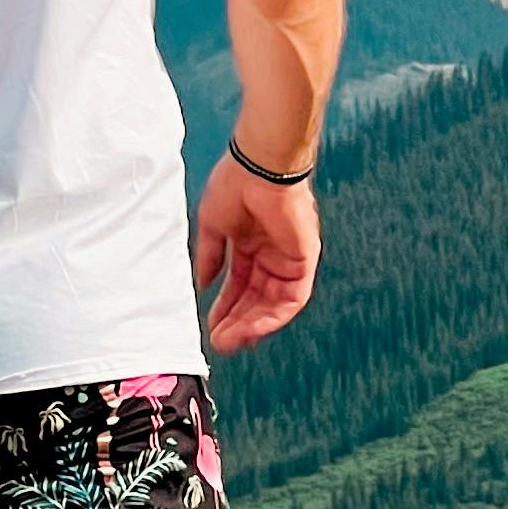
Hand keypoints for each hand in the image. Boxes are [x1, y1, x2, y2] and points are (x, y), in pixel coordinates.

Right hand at [193, 155, 320, 352]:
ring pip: (273, 304)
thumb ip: (210, 257)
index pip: (240, 285)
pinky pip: (291, 299)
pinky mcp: (303, 261)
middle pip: (256, 299)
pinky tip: (251, 328)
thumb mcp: (212, 226)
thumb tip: (203, 283)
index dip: (226, 307)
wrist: (258, 167)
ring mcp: (288, 258)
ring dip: (251, 325)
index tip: (212, 325)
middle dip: (236, 322)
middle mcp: (271, 254)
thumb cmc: (236, 184)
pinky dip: (271, 317)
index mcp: (251, 243)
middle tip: (219, 340)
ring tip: (229, 340)